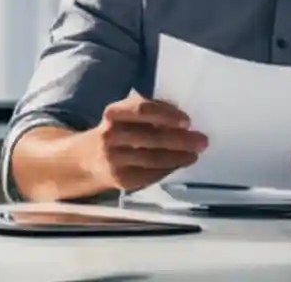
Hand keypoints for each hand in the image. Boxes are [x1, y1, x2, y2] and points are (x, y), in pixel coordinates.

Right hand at [84, 91, 208, 191]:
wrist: (88, 159)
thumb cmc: (118, 130)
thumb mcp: (125, 115)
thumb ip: (150, 112)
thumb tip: (183, 120)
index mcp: (114, 113)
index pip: (142, 109)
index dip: (167, 115)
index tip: (187, 121)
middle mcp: (111, 136)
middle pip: (152, 137)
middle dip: (181, 140)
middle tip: (202, 140)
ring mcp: (115, 160)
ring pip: (154, 159)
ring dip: (179, 157)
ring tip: (195, 154)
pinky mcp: (122, 180)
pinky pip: (151, 174)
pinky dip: (169, 168)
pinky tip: (180, 163)